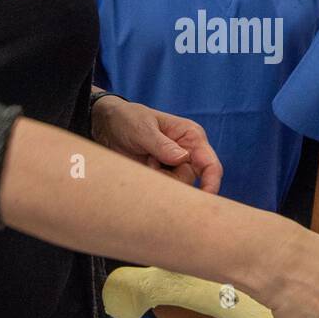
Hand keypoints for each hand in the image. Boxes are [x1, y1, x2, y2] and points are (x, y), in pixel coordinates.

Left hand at [91, 96, 222, 192]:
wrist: (106, 127)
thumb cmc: (128, 119)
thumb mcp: (142, 128)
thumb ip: (162, 144)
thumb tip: (182, 158)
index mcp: (191, 136)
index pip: (210, 164)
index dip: (211, 183)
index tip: (205, 198)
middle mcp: (187, 154)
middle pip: (189, 180)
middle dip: (170, 179)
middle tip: (150, 163)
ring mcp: (173, 167)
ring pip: (175, 188)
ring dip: (157, 181)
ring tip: (143, 161)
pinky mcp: (160, 177)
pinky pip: (161, 191)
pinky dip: (150, 185)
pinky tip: (140, 169)